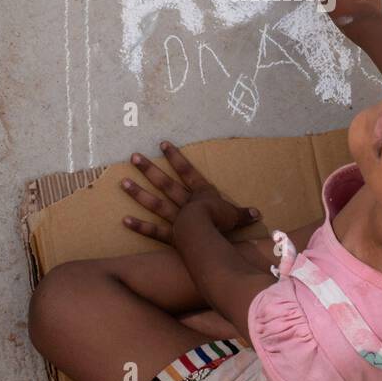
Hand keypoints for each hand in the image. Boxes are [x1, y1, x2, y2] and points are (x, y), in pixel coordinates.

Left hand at [120, 141, 261, 242]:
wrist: (207, 237)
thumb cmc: (222, 224)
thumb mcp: (236, 216)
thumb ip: (244, 214)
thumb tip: (258, 213)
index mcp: (202, 194)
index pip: (187, 171)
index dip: (175, 157)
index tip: (162, 143)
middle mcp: (185, 203)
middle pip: (165, 183)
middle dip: (149, 169)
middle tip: (133, 156)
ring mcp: (175, 219)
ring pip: (154, 203)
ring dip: (138, 193)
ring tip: (123, 182)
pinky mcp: (170, 236)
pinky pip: (153, 231)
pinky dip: (139, 226)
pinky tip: (124, 220)